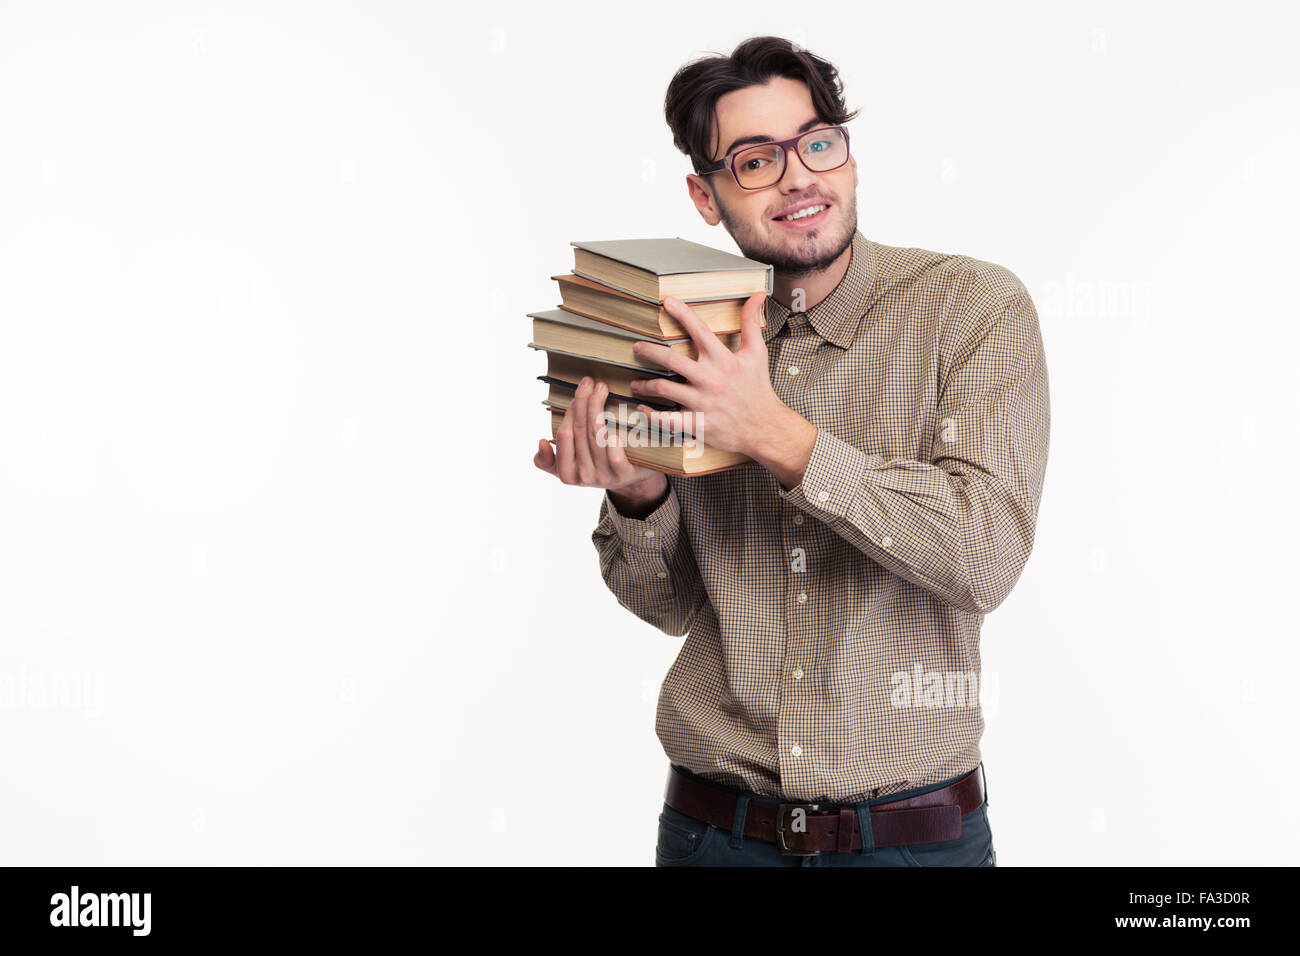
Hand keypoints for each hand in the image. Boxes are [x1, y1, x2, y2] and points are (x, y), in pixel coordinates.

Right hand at [534, 376, 667, 508]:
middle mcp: (584, 477)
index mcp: (567, 474)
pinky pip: (615, 457)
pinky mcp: (624, 475)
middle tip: (589, 382)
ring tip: (601, 389)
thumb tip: (541, 443)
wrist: (631, 479)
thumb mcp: (570, 467)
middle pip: (580, 431)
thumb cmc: (598, 466)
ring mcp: (605, 477)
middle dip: (583, 402)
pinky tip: (615, 424)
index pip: (564, 435)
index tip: (577, 394)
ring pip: (596, 437)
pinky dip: (613, 441)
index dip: (570, 412)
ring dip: (597, 408)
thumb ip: (549, 460)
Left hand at [628, 293, 781, 454]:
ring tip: (636, 384)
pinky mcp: (699, 423)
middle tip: (637, 348)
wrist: (765, 427)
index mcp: (723, 360)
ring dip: (645, 385)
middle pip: (672, 359)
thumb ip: (751, 323)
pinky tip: (642, 409)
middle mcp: (711, 379)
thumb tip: (757, 295)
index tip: (666, 302)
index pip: (700, 330)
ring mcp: (703, 402)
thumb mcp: (757, 353)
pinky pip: (668, 420)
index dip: (682, 314)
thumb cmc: (758, 388)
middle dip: (649, 351)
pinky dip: (651, 415)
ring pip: (664, 388)